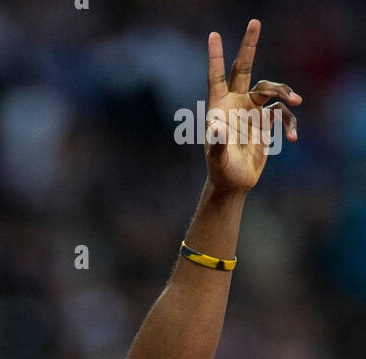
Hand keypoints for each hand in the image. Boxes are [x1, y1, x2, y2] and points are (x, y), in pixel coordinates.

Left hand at [205, 19, 301, 192]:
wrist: (234, 183)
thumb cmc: (221, 171)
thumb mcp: (217, 160)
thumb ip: (217, 143)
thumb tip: (217, 127)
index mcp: (220, 107)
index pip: (217, 77)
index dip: (216, 57)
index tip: (214, 35)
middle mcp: (236, 102)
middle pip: (244, 68)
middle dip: (249, 45)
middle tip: (255, 22)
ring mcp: (252, 109)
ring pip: (270, 89)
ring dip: (284, 92)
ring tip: (297, 103)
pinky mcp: (265, 121)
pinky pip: (282, 114)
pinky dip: (289, 123)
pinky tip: (292, 138)